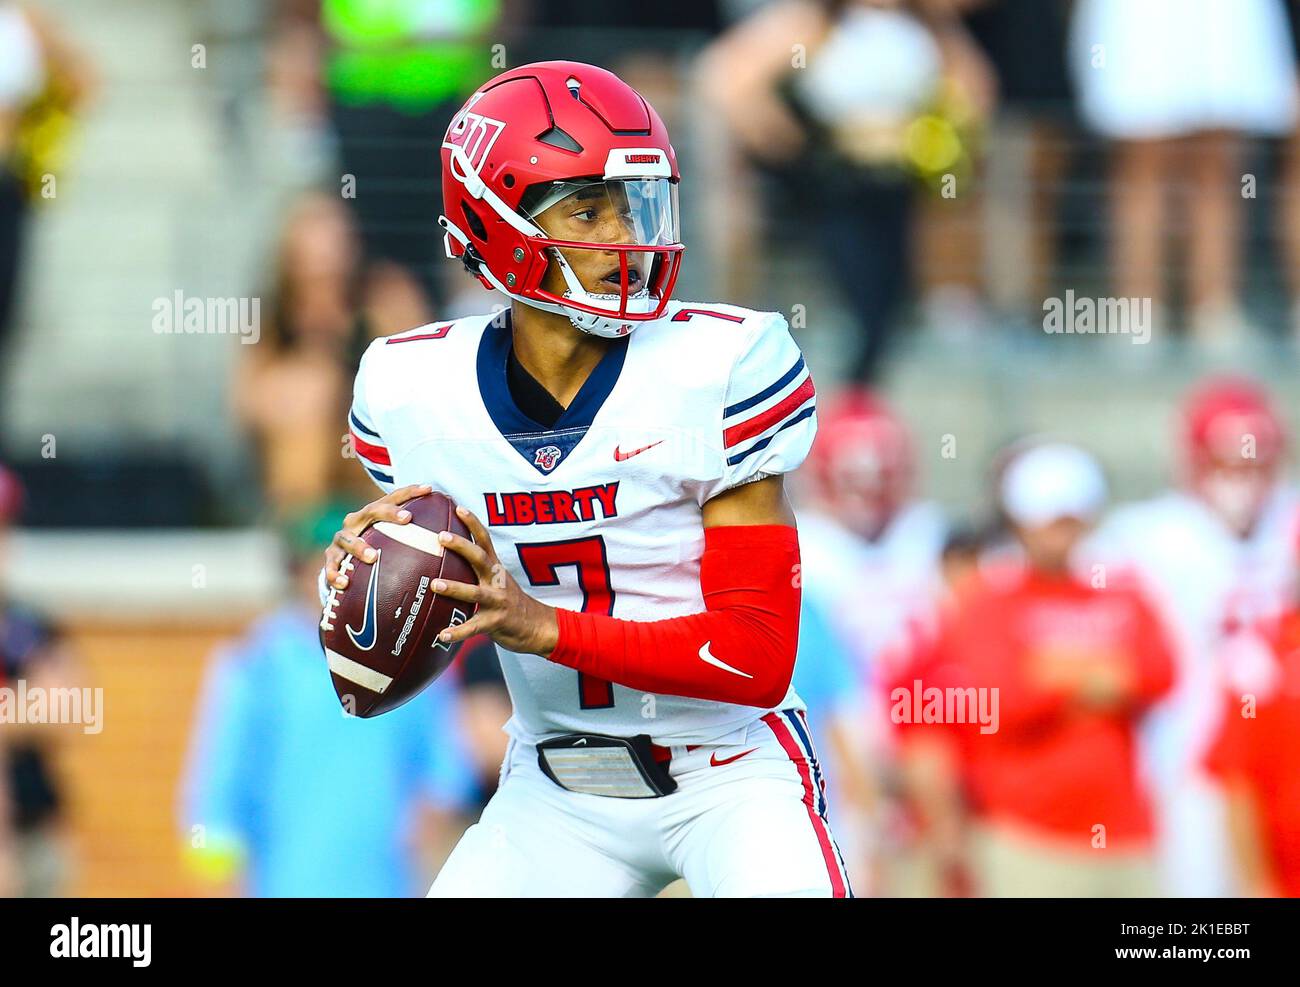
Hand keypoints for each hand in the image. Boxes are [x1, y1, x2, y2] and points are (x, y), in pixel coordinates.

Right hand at [325, 484, 431, 589]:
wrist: (343, 566)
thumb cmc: (377, 551)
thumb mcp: (395, 543)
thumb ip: (418, 540)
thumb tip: (456, 540)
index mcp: (373, 514)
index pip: (393, 498)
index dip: (410, 492)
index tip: (430, 489)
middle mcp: (356, 522)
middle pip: (371, 512)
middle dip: (389, 513)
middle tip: (408, 519)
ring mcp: (341, 539)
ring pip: (347, 538)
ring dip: (359, 546)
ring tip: (372, 557)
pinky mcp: (331, 558)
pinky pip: (331, 566)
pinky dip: (336, 574)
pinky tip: (345, 583)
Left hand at [431, 506, 558, 656]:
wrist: (537, 625)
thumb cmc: (509, 601)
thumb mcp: (498, 580)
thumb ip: (477, 569)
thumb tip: (447, 557)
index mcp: (496, 568)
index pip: (484, 540)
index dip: (472, 523)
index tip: (457, 507)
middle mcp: (497, 581)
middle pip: (480, 558)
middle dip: (461, 546)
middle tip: (441, 536)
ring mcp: (497, 601)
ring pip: (475, 593)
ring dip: (455, 588)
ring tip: (435, 585)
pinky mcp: (496, 622)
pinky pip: (474, 627)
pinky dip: (457, 632)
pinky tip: (440, 635)